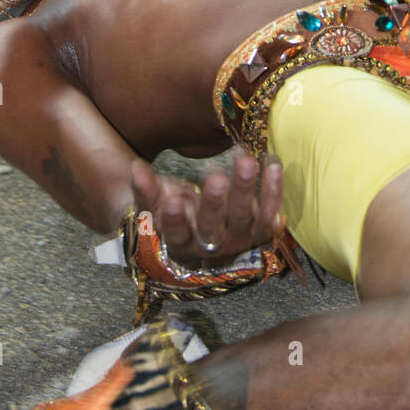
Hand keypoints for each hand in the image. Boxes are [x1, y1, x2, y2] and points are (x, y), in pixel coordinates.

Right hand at [131, 153, 284, 268]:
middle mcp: (211, 248)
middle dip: (214, 202)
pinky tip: (272, 165)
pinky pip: (269, 213)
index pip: (176, 235)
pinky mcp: (261, 232)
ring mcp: (238, 242)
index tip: (174, 200)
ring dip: (246, 189)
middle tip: (215, 177)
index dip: (175, 220)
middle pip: (213, 228)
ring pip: (243, 219)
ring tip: (246, 161)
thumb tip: (136, 167)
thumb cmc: (175, 212)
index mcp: (180, 244)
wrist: (204, 229)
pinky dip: (273, 190)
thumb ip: (146, 189)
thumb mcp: (156, 204)